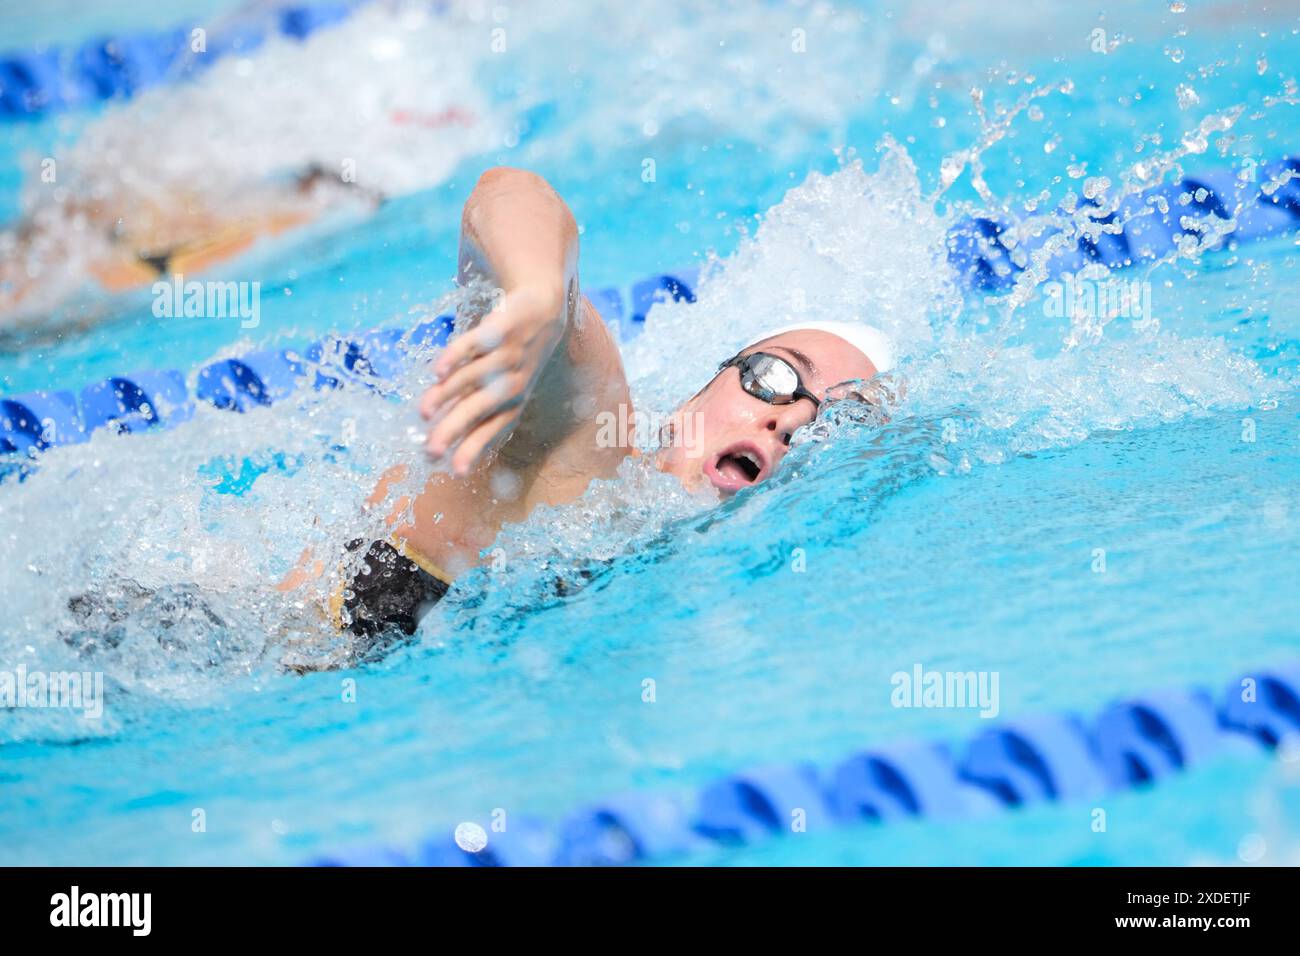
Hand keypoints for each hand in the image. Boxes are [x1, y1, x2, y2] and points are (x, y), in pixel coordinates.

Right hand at [418, 283, 568, 475]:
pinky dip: (454, 358)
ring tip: (424, 413)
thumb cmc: (514, 360)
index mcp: (513, 402)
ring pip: (471, 379)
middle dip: (455, 430)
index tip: (456, 472)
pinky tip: (436, 373)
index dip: (474, 449)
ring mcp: (507, 356)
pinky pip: (473, 344)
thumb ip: (470, 408)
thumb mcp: (502, 389)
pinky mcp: (499, 329)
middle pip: (479, 410)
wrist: (544, 310)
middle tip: (432, 450)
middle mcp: (512, 383)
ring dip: (446, 396)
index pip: (491, 429)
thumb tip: (434, 435)